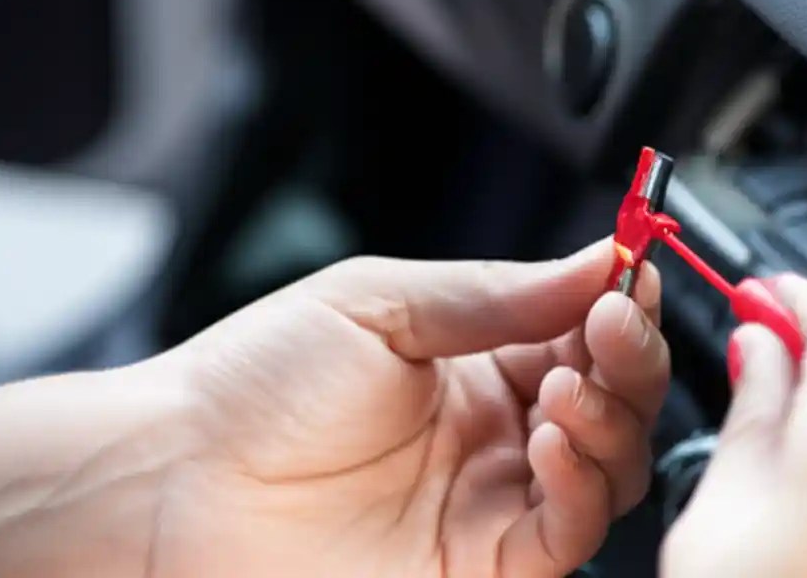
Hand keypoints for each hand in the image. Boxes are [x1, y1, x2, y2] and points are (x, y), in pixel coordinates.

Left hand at [0, 239, 668, 577]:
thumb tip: (599, 259)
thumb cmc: (257, 385)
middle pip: (615, 403)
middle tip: (612, 325)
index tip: (631, 272)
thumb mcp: (383, 305)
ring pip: (610, 470)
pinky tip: (550, 437)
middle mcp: (499, 434)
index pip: (584, 334)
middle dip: (631, 360)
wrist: (174, 479)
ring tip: (567, 384)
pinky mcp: (482, 565)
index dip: (619, 305)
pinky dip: (580, 485)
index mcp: (481, 364)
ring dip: (612, 421)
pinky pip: (567, 532)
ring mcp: (494, 501)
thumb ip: (498, 294)